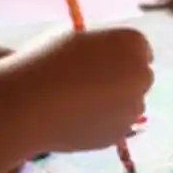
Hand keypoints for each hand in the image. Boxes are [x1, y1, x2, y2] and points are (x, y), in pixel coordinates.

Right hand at [0, 27, 152, 152]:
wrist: (31, 103)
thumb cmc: (47, 61)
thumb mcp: (76, 39)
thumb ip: (102, 48)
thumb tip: (109, 60)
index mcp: (132, 43)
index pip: (140, 49)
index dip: (120, 55)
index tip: (104, 61)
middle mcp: (142, 74)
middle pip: (140, 76)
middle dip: (123, 79)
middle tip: (92, 82)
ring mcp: (134, 106)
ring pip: (130, 104)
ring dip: (114, 102)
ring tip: (79, 101)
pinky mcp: (122, 132)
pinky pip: (116, 125)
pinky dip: (104, 122)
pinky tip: (76, 117)